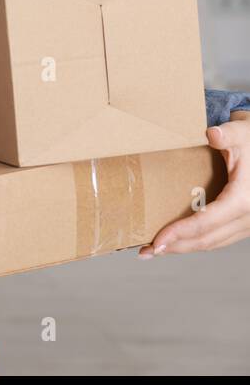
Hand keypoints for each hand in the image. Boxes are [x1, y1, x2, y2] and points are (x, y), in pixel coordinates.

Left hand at [139, 110, 249, 257]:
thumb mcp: (241, 134)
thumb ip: (227, 134)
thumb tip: (213, 134)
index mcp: (244, 199)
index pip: (206, 223)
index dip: (180, 233)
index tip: (156, 241)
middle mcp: (249, 217)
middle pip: (207, 239)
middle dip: (175, 246)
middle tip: (146, 251)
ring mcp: (249, 224)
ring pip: (213, 242)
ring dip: (184, 247)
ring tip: (155, 249)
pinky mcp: (245, 224)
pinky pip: (219, 238)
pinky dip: (197, 241)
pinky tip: (177, 241)